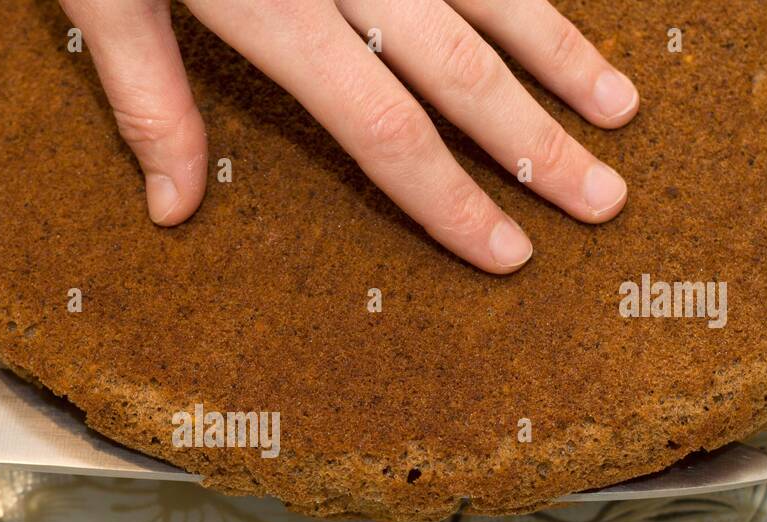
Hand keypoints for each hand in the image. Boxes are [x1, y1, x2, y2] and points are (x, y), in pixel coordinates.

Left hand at [60, 0, 637, 272]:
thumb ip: (145, 95)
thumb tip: (174, 209)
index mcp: (272, 6)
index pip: (381, 126)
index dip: (448, 197)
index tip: (508, 252)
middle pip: (461, 67)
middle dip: (536, 141)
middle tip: (604, 200)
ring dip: (560, 50)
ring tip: (621, 106)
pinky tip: (562, 14)